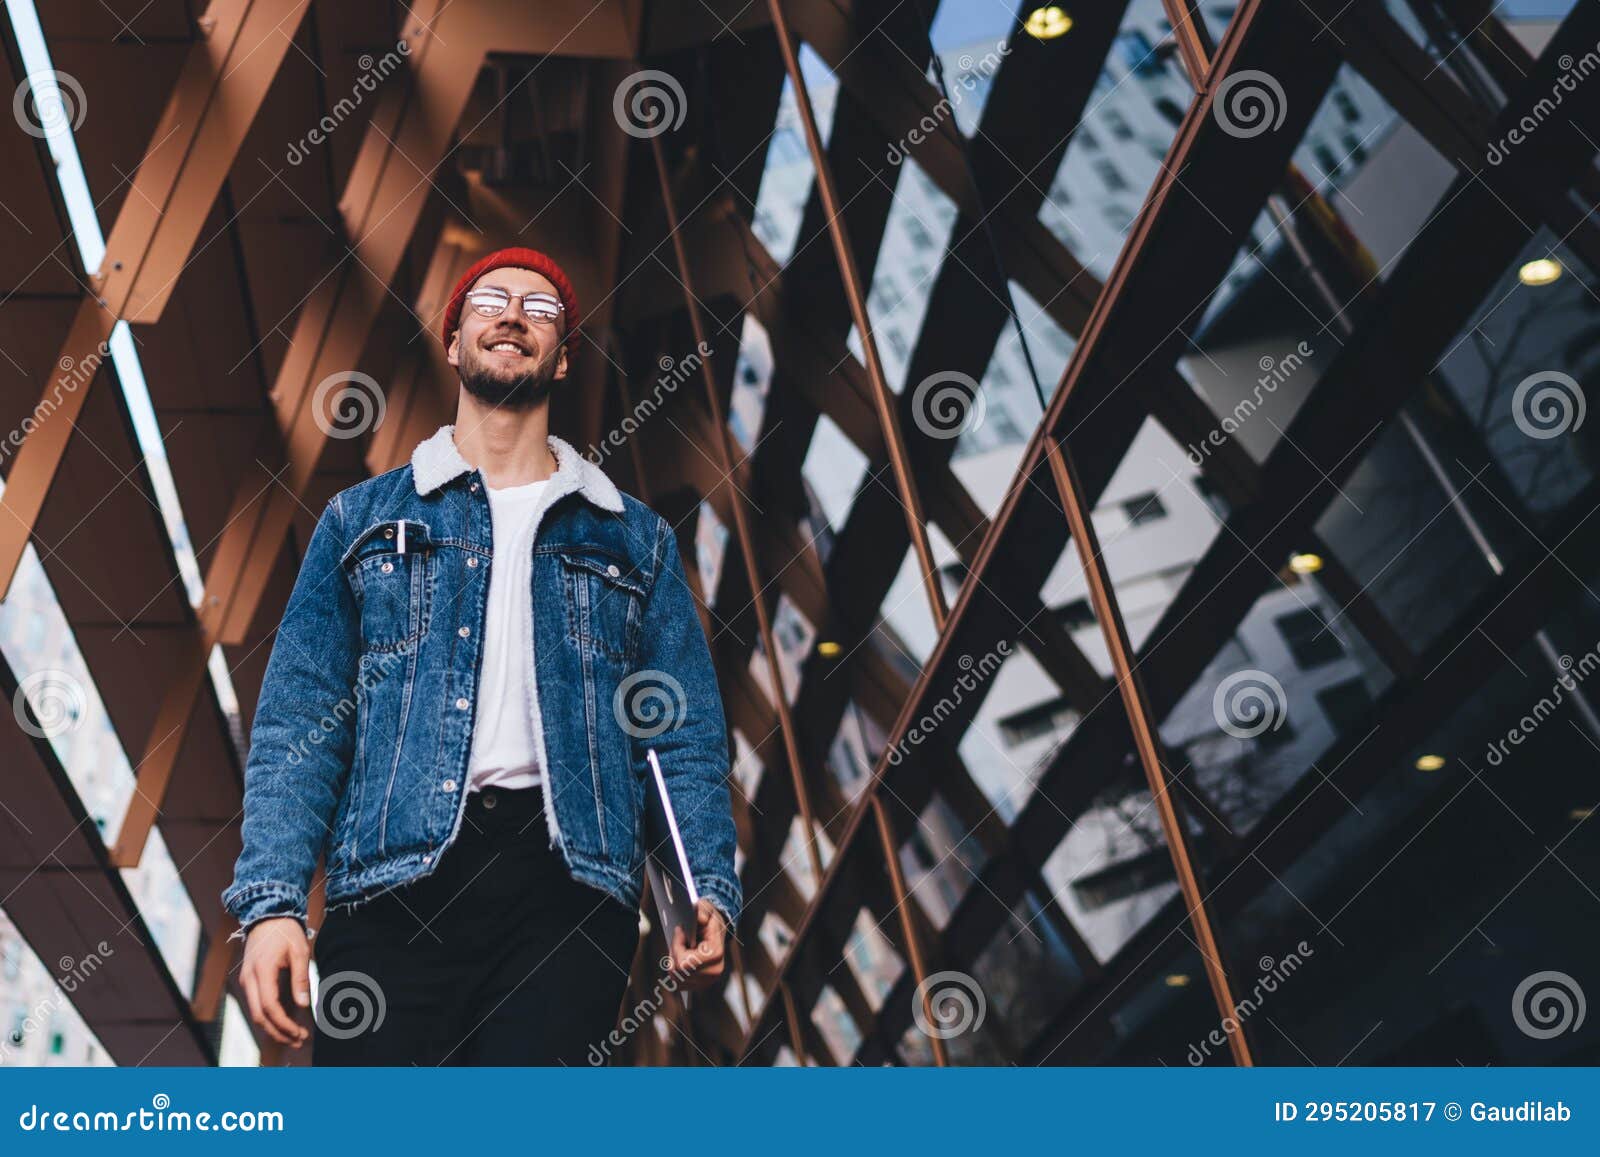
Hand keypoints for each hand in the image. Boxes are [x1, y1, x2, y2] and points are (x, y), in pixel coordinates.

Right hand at [240, 916, 311, 1047]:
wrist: (267, 914)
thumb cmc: (285, 932)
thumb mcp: (299, 952)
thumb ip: (300, 979)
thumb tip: (304, 1005)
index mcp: (262, 971)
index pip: (270, 1007)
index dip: (284, 1024)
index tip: (298, 1033)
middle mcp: (249, 979)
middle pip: (259, 1016)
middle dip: (278, 1032)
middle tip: (297, 1041)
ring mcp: (246, 980)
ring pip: (256, 1013)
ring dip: (273, 1027)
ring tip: (293, 1037)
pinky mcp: (249, 980)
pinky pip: (256, 1004)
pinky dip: (268, 1017)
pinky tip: (284, 1022)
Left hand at [668, 899, 728, 991]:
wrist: (716, 931)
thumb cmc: (708, 920)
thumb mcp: (705, 909)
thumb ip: (702, 911)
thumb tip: (700, 918)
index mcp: (715, 954)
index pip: (684, 962)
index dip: (677, 946)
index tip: (679, 931)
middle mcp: (714, 972)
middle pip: (678, 971)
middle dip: (674, 953)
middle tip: (678, 939)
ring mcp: (707, 981)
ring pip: (676, 978)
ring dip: (673, 962)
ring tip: (681, 948)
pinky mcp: (700, 986)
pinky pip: (677, 983)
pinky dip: (675, 971)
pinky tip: (681, 958)